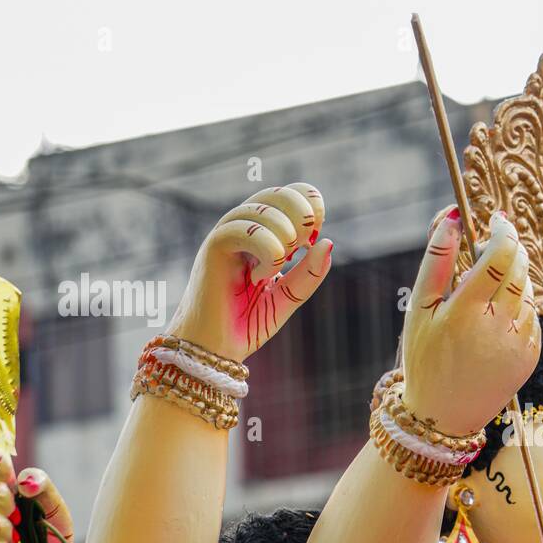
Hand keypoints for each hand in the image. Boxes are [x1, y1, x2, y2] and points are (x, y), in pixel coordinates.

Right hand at [166, 183, 331, 361]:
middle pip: (281, 194)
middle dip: (303, 219)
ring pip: (266, 210)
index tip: (315, 238)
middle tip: (301, 249)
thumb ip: (308, 274)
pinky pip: (248, 230)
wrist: (213, 349)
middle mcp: (244, 227)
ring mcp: (227, 234)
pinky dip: (267, 253)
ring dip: (284, 241)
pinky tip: (260, 277)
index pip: (291, 194)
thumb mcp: (287, 298)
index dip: (311, 206)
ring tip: (273, 272)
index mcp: (263, 234)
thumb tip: (329, 242)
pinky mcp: (214, 246)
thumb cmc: (244, 323)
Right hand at [400, 209, 540, 437]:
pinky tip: (493, 322)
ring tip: (482, 297)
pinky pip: (531, 315)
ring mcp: (519, 343)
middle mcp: (497, 327)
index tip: (496, 220)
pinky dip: (516, 307)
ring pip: (526, 290)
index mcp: (465, 312)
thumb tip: (454, 216)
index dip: (503, 231)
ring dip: (511, 280)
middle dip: (509, 250)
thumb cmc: (424, 358)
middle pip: (518, 268)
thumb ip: (437, 259)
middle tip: (489, 251)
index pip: (500, 255)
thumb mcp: (419, 308)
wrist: (443, 416)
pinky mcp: (531, 356)